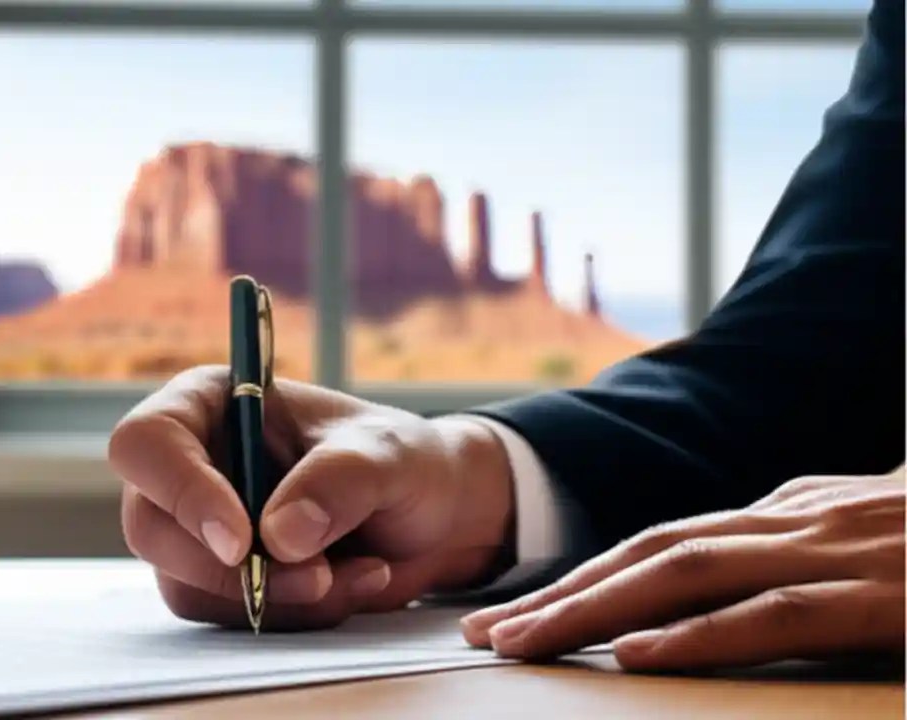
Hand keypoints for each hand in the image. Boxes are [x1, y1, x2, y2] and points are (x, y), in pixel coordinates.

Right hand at [110, 365, 512, 630]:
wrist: (434, 516)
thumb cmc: (403, 460)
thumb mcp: (386, 455)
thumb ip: (338, 481)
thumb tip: (278, 536)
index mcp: (212, 404)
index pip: (147, 442)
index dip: (180, 491)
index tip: (240, 540)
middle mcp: (193, 465)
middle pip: (150, 527)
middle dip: (229, 568)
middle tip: (316, 575)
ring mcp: (201, 528)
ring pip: (187, 585)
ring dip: (272, 597)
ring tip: (356, 573)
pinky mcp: (223, 581)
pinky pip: (227, 617)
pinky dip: (291, 615)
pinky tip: (350, 585)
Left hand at [461, 467, 905, 669]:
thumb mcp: (865, 533)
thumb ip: (793, 549)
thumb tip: (723, 581)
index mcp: (789, 510)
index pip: (661, 542)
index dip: (582, 576)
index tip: (518, 613)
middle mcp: (796, 519)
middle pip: (651, 554)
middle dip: (561, 595)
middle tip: (486, 637)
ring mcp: (838, 551)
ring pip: (688, 574)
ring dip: (596, 611)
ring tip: (526, 646)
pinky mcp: (882, 595)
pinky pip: (775, 614)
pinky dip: (699, 635)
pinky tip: (639, 657)